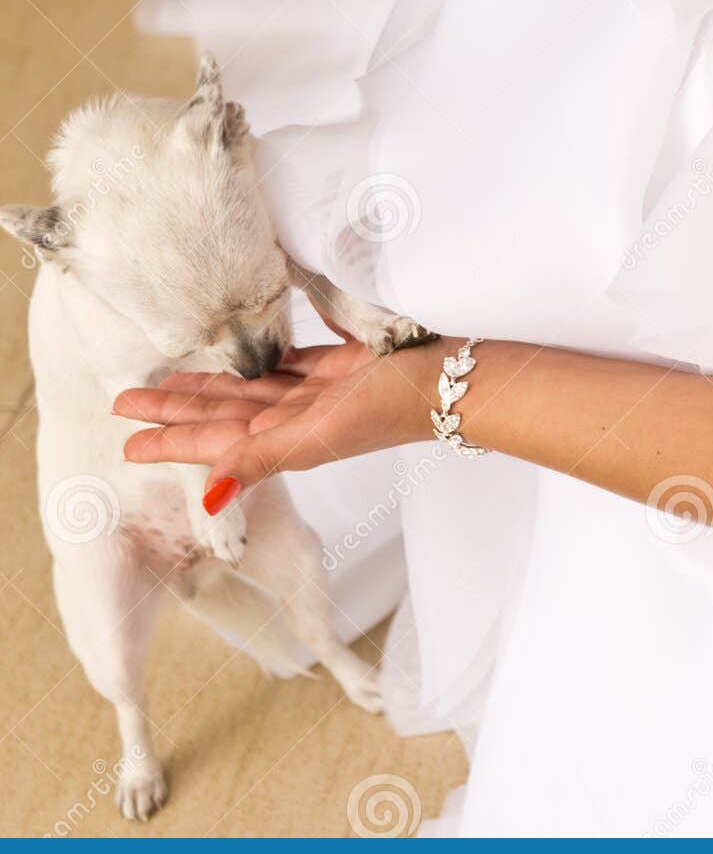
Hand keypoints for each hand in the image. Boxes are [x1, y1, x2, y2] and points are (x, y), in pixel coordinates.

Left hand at [113, 317, 451, 507]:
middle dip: (173, 410)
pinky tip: (238, 360)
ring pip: (244, 391)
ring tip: (168, 380)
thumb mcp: (317, 436)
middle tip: (125, 401)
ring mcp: (313, 397)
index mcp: (284, 442)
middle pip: (219, 414)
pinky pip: (282, 367)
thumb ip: (260, 461)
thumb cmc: (386, 409)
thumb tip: (208, 493)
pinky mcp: (334, 371)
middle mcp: (292, 422)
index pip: (212, 441)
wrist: (446, 382)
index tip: (128, 438)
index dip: (170, 438)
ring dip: (206, 387)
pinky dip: (256, 366)